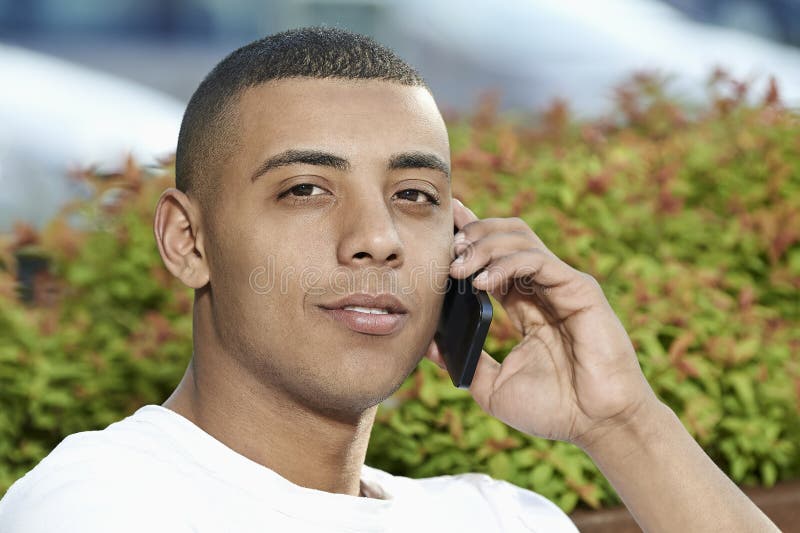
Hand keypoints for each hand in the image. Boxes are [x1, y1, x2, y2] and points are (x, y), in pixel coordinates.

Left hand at [423, 199, 660, 448]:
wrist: (597, 426)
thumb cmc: (553, 410)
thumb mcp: (492, 388)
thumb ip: (464, 362)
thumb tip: (428, 344)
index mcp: (525, 307)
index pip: (493, 260)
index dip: (469, 238)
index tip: (442, 228)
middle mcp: (543, 290)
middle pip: (506, 237)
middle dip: (473, 233)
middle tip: (447, 249)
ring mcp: (562, 286)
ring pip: (521, 239)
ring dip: (484, 244)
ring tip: (459, 267)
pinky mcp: (580, 290)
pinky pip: (538, 260)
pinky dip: (506, 263)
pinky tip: (483, 282)